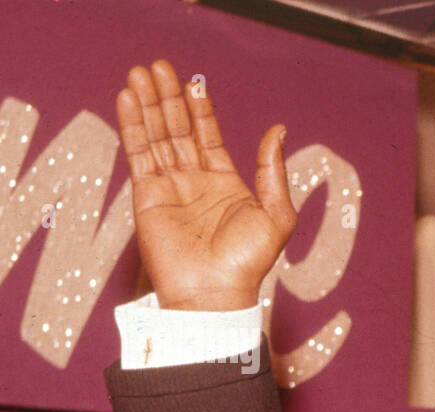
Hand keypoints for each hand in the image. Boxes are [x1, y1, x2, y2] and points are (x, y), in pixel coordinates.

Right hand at [115, 59, 297, 309]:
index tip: (195, 82)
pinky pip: (138, 153)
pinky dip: (132, 126)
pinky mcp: (147, 196)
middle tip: (160, 66)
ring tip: (140, 73)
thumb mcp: (276, 215)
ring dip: (147, 104)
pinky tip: (128, 99)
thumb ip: (273, 172)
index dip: (201, 109)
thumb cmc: (248, 263)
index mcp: (227, 184)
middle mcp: (196, 182)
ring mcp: (169, 188)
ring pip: (156, 136)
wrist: (215, 293)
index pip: (208, 136)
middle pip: (178, 130)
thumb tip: (278, 131)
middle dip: (168, 98)